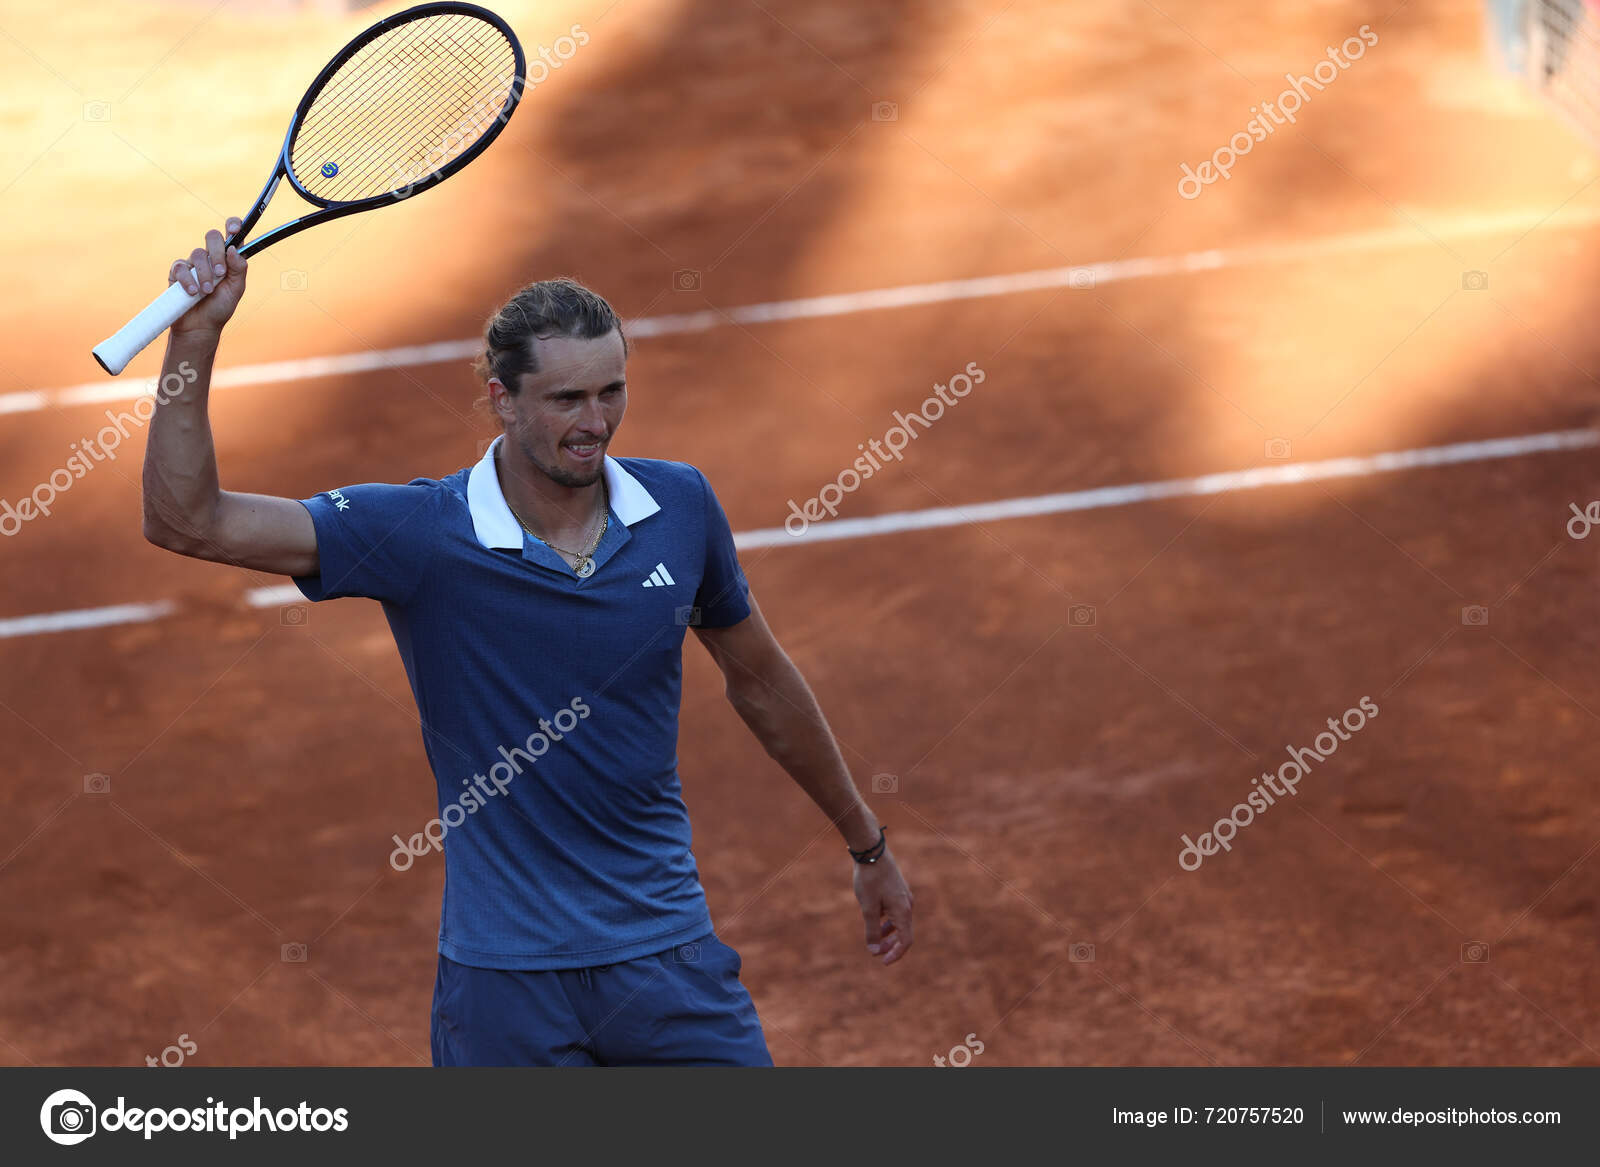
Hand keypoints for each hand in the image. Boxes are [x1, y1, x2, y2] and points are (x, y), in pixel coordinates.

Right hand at [169, 217, 247, 337]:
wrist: (200, 326)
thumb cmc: (220, 308)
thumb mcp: (235, 290)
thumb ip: (238, 270)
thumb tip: (234, 250)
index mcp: (228, 259)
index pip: (231, 234)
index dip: (233, 225)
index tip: (234, 229)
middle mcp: (211, 257)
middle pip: (212, 237)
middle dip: (217, 253)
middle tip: (220, 273)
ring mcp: (193, 263)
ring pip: (197, 254)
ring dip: (205, 274)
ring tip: (207, 291)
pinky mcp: (178, 272)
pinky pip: (181, 267)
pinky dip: (188, 280)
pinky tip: (194, 292)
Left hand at [853, 850, 913, 965]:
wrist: (872, 851)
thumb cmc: (870, 879)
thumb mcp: (868, 908)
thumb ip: (871, 931)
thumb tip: (874, 951)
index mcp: (903, 911)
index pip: (906, 941)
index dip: (896, 954)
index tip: (883, 962)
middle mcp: (907, 905)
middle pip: (904, 933)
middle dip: (891, 946)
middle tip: (876, 953)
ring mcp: (904, 897)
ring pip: (900, 922)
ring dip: (888, 934)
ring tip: (874, 939)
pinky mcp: (898, 890)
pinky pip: (896, 912)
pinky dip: (887, 921)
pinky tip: (875, 919)